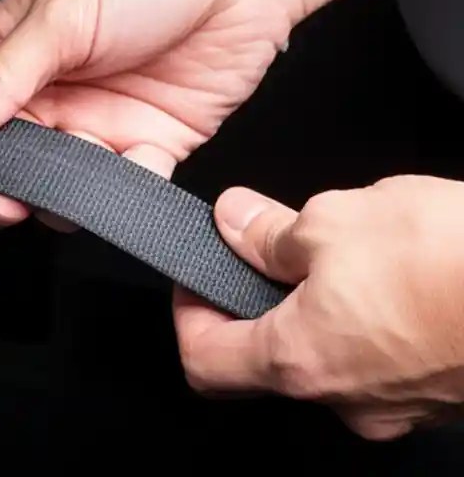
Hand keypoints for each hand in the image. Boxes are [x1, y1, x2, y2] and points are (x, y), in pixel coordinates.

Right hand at [0, 0, 309, 228]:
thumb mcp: (62, 14)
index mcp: (12, 46)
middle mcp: (48, 88)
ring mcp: (95, 120)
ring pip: (53, 184)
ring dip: (50, 196)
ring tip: (56, 187)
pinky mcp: (147, 143)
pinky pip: (123, 187)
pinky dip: (123, 191)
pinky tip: (132, 161)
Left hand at [177, 176, 463, 439]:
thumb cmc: (454, 263)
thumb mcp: (335, 221)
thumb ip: (270, 230)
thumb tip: (234, 222)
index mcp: (297, 362)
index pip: (204, 361)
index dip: (189, 314)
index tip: (198, 274)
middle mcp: (346, 399)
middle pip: (269, 359)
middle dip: (266, 300)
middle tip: (278, 249)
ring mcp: (400, 405)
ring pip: (336, 355)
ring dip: (330, 305)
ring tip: (357, 251)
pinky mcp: (445, 393)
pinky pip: (390, 356)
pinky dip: (381, 317)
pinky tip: (407, 274)